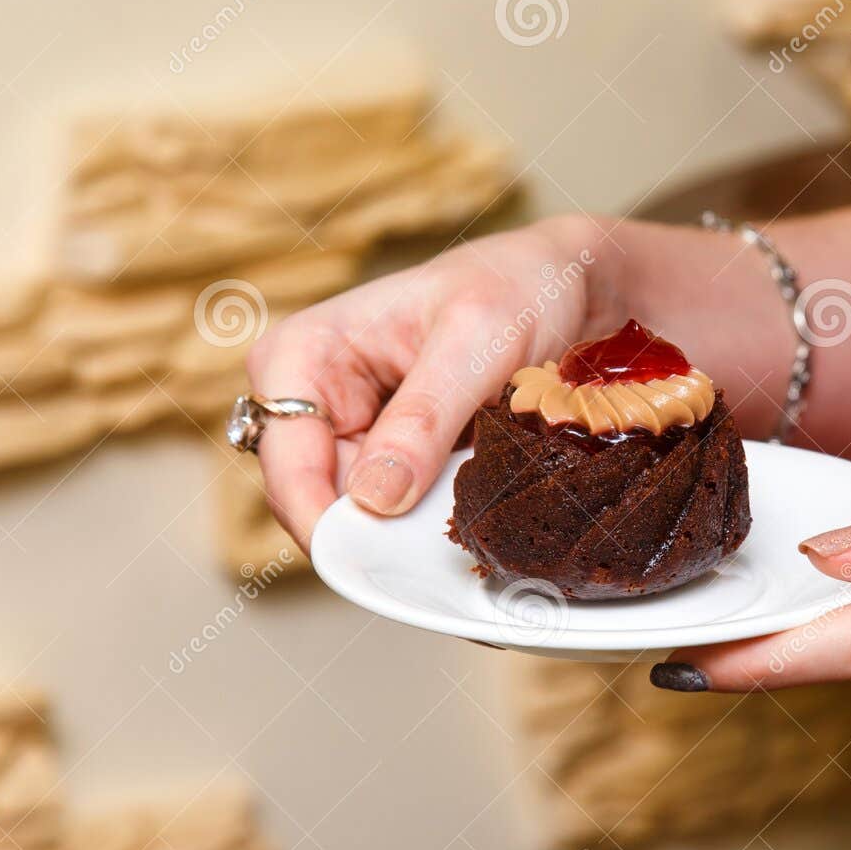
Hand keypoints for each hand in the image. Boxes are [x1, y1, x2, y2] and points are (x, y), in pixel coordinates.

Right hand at [245, 216, 604, 549]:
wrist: (562, 285)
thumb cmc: (514, 286)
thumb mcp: (476, 342)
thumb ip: (423, 418)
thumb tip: (374, 498)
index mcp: (300, 355)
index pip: (288, 462)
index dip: (323, 522)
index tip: (377, 564)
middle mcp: (312, 400)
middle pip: (317, 502)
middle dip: (375, 534)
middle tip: (444, 547)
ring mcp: (351, 435)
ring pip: (360, 517)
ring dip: (411, 532)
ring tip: (475, 517)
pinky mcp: (392, 460)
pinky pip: (400, 513)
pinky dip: (433, 523)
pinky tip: (476, 514)